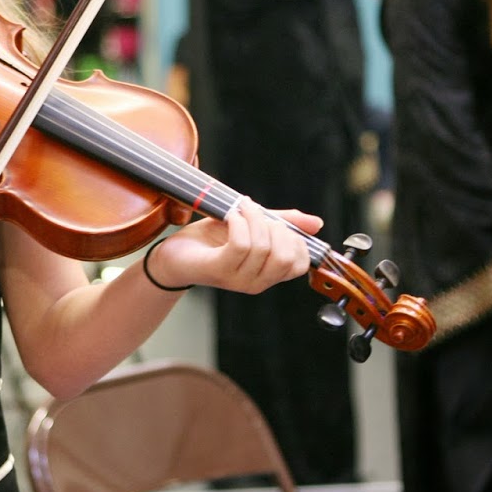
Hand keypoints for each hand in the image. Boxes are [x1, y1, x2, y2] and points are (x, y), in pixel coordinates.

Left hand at [152, 200, 318, 293]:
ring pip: (262, 247)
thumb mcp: (252, 226)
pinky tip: (231, 216)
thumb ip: (283, 223)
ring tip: (240, 209)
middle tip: (256, 214)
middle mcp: (257, 282)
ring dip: (252, 219)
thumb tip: (317, 223)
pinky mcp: (219, 270)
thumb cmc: (211, 241)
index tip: (276, 222)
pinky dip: (239, 223)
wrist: (174, 255)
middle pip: (285, 256)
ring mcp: (238, 279)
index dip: (295, 239)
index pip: (300, 264)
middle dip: (275, 227)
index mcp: (268, 274)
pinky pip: (241, 244)